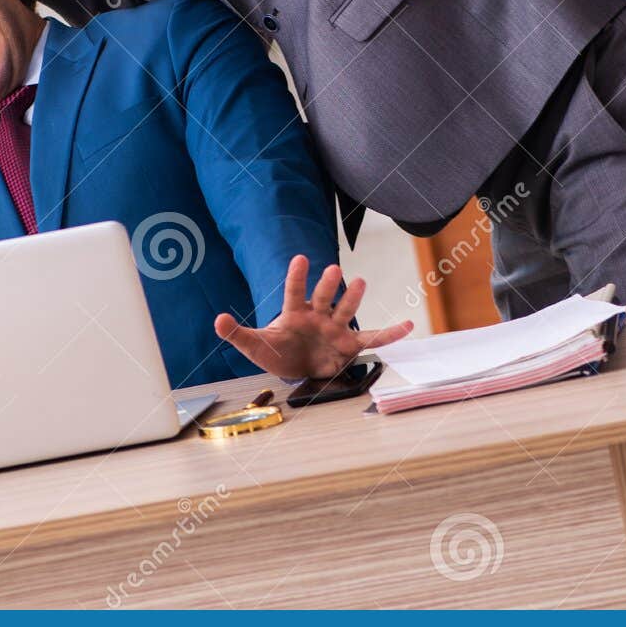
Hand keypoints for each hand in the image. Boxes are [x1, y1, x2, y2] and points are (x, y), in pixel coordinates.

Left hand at [214, 255, 413, 379]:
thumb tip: (217, 320)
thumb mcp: (254, 346)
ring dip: (352, 298)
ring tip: (359, 283)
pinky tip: (409, 325)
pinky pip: (373, 339)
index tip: (301, 257)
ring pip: (346, 310)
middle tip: (334, 269)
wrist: (297, 368)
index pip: (294, 291)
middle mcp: (317, 315)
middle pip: (323, 297)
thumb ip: (237, 333)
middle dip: (328, 285)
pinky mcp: (349, 345)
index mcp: (294, 312)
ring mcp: (335, 328)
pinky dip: (391, 333)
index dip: (297, 276)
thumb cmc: (277, 352)